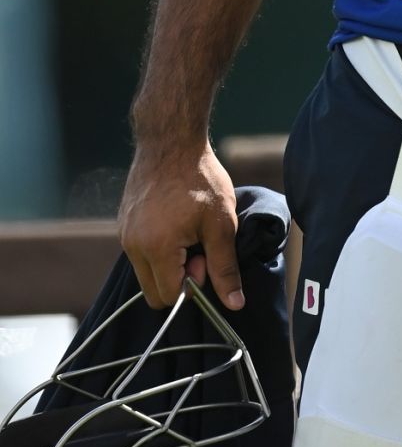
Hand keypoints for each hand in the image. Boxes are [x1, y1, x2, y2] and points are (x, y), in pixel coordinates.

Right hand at [118, 140, 242, 309]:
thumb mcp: (222, 223)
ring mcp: (124, 234)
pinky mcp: (122, 224)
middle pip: (153, 291)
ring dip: (168, 263)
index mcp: (156, 249)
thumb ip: (225, 267)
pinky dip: (157, 249)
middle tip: (197, 246)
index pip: (170, 297)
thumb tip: (234, 305)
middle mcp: (132, 246)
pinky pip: (139, 253)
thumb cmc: (200, 179)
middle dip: (178, 279)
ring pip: (146, 273)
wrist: (171, 140)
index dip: (193, 284)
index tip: (205, 255)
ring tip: (187, 231)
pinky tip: (175, 221)